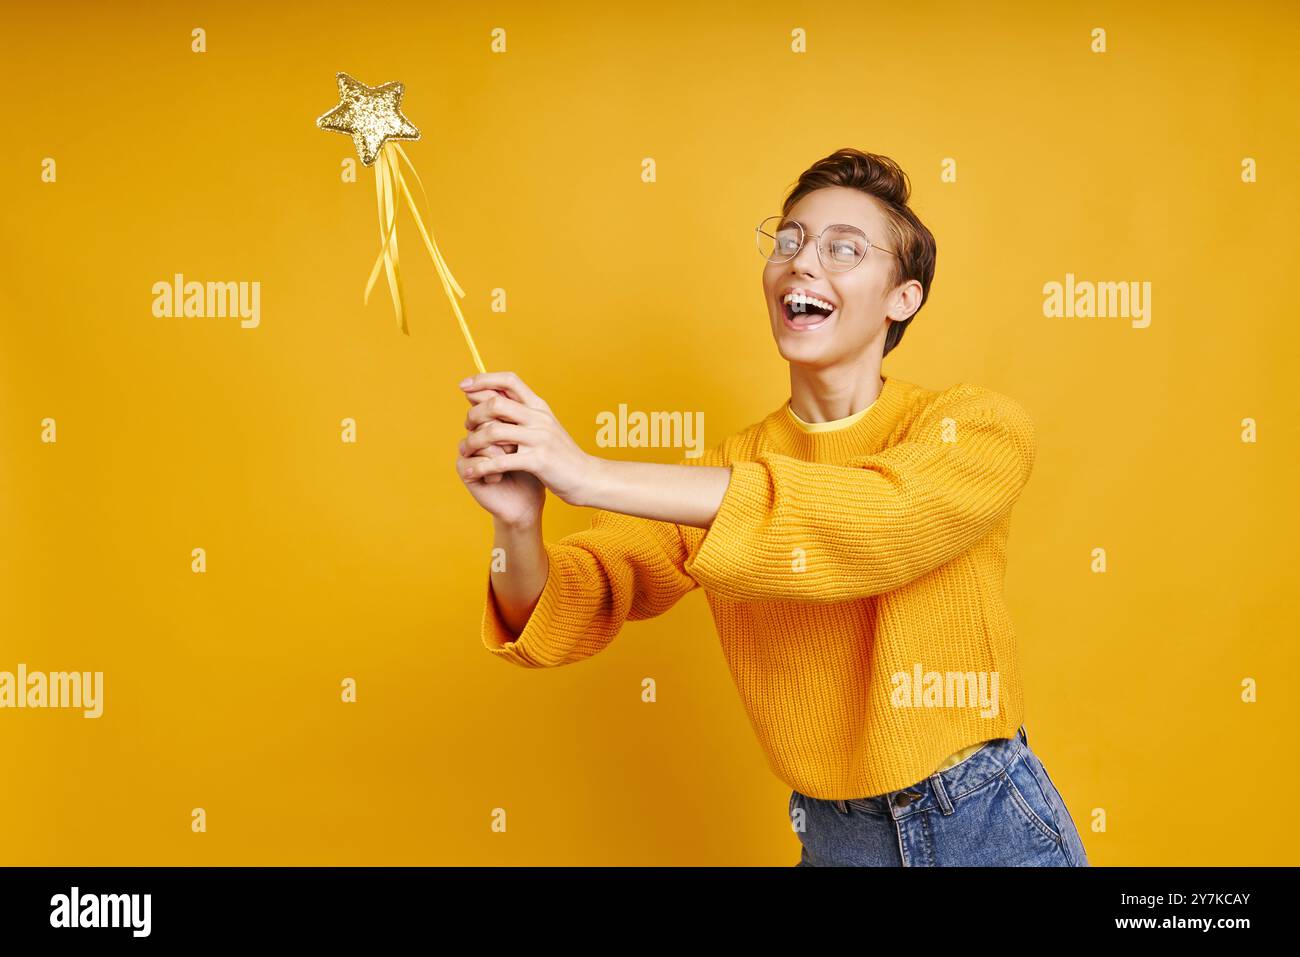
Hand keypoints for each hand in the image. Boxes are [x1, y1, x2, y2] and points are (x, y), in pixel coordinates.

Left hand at [457, 371, 599, 506]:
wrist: (587, 477)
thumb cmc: (560, 455)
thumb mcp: (543, 427)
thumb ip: (519, 412)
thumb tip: (489, 396)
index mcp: (539, 407)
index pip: (509, 381)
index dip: (483, 379)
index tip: (463, 385)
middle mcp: (539, 418)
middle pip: (496, 403)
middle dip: (474, 413)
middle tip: (467, 425)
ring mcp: (540, 439)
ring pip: (494, 432)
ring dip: (473, 441)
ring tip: (466, 450)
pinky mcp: (538, 461)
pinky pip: (501, 461)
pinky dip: (482, 467)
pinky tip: (471, 472)